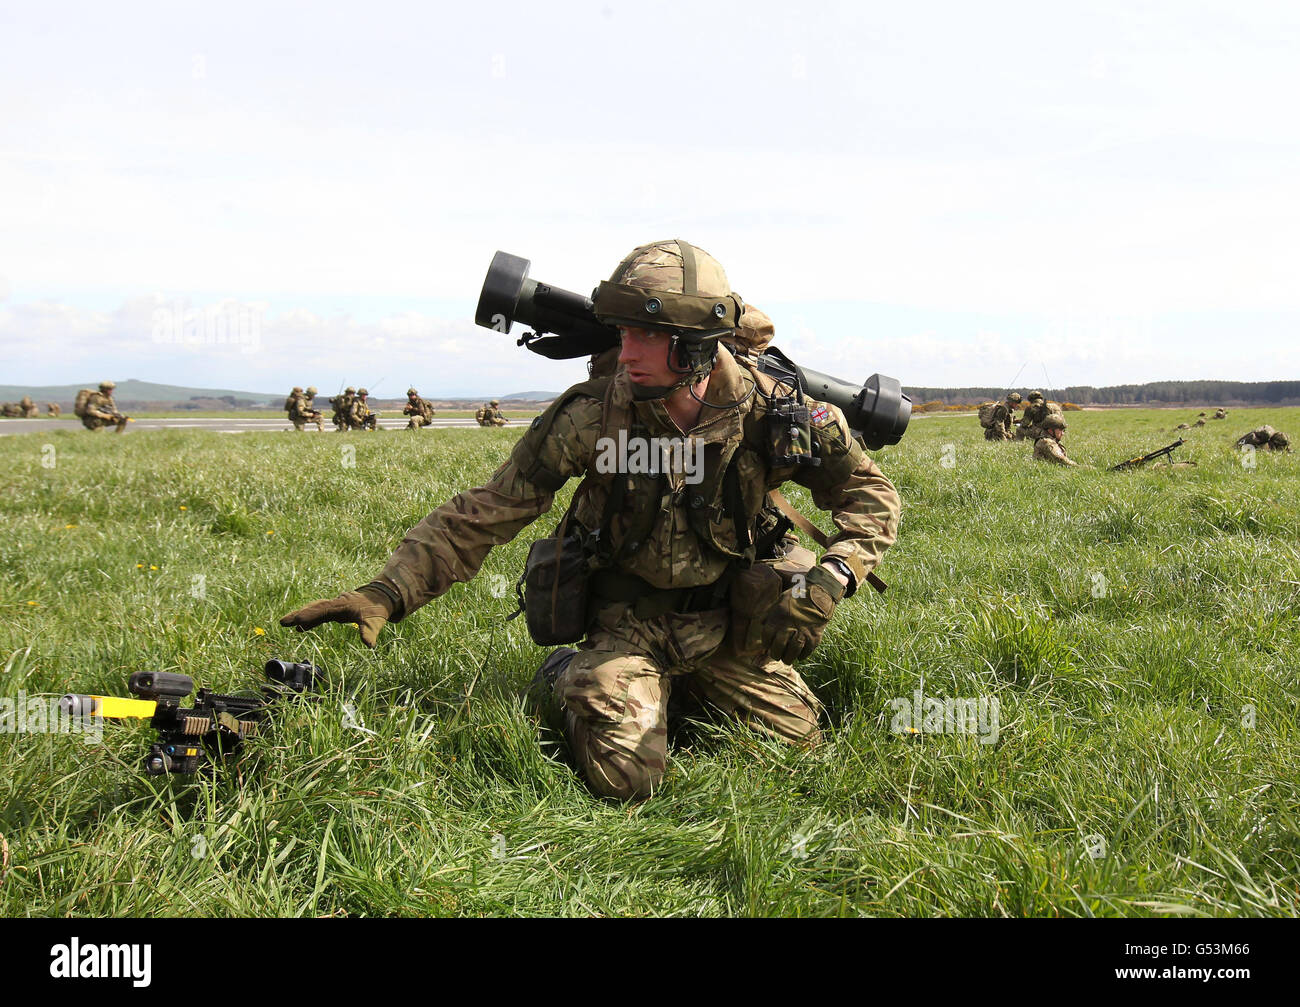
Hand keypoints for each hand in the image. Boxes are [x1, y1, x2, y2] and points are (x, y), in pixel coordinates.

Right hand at [279, 586, 395, 647]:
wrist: (380, 597)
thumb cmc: (376, 611)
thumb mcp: (375, 622)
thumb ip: (370, 633)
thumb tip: (369, 645)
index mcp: (342, 605)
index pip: (323, 610)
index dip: (310, 616)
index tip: (298, 621)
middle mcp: (335, 604)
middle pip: (314, 608)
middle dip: (299, 615)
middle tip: (283, 622)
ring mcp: (333, 605)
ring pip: (314, 609)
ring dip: (301, 615)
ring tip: (286, 623)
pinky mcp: (334, 610)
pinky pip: (318, 613)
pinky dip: (310, 619)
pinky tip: (301, 628)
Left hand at [762, 565, 844, 664]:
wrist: (819, 593)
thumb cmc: (797, 597)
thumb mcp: (779, 601)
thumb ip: (770, 613)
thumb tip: (762, 623)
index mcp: (778, 618)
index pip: (767, 636)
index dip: (766, 643)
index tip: (767, 646)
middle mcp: (788, 627)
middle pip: (778, 647)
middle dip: (776, 654)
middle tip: (777, 656)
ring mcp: (802, 633)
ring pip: (792, 652)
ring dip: (788, 658)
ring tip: (787, 659)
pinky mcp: (814, 637)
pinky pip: (807, 651)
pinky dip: (802, 656)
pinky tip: (800, 656)